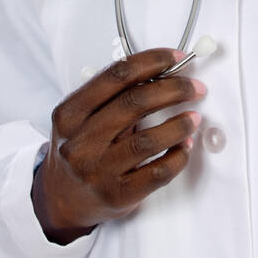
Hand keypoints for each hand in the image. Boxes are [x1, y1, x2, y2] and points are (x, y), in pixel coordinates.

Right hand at [32, 49, 204, 243]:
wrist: (63, 199)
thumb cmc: (78, 150)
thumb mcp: (79, 118)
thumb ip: (112, 96)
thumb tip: (162, 73)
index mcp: (70, 114)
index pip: (116, 76)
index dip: (152, 62)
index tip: (177, 58)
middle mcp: (81, 142)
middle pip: (135, 103)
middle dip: (174, 89)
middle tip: (195, 87)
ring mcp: (98, 172)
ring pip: (148, 140)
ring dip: (179, 124)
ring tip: (194, 117)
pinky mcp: (118, 196)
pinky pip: (158, 173)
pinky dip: (178, 156)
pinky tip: (184, 146)